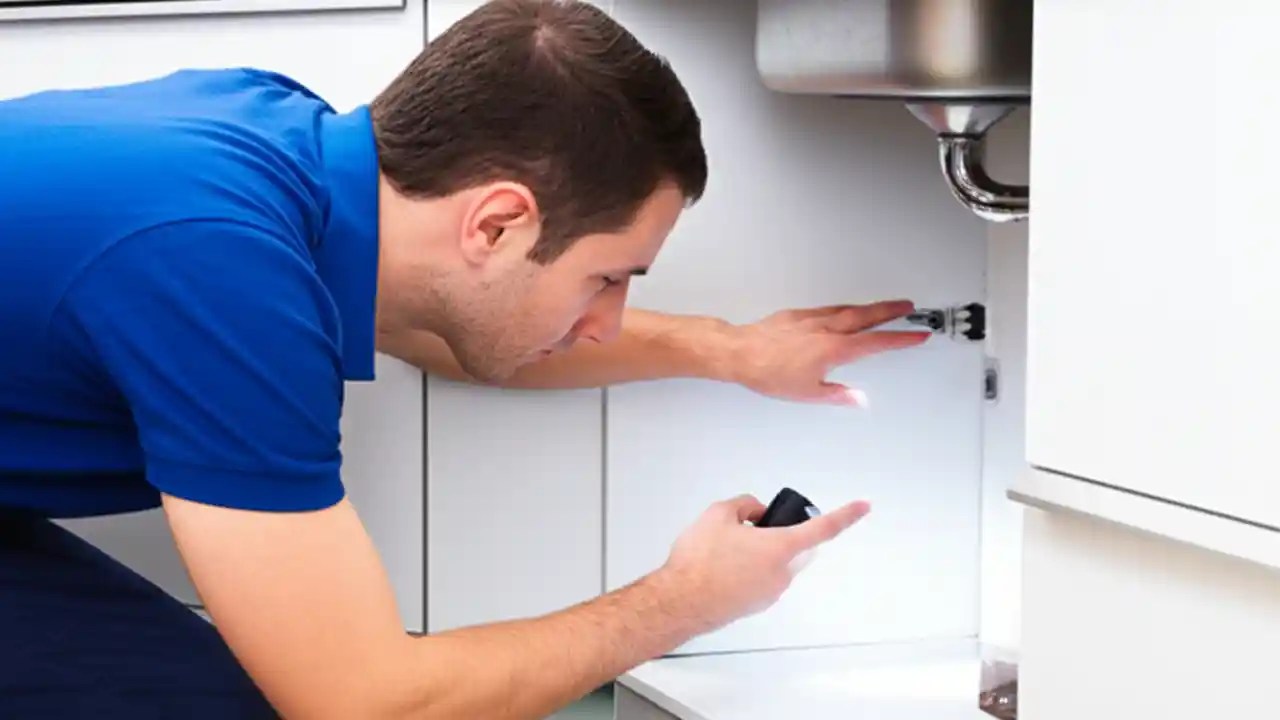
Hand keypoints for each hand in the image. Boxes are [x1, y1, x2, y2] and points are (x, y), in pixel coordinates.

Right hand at [653, 494, 871, 633]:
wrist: (681, 601)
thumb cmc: (699, 564)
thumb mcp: (718, 514)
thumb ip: (744, 505)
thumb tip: (753, 511)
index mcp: (780, 547)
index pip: (824, 528)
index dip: (846, 515)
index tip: (862, 507)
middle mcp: (782, 573)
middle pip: (793, 545)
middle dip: (777, 533)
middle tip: (749, 527)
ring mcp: (771, 592)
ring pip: (775, 563)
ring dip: (758, 553)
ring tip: (723, 551)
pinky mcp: (756, 605)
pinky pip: (761, 579)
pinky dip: (748, 570)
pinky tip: (721, 568)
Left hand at [718, 300, 930, 406]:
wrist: (740, 353)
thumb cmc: (769, 373)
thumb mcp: (808, 393)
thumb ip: (838, 394)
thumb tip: (859, 398)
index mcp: (834, 349)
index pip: (876, 343)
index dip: (900, 339)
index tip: (917, 335)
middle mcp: (826, 330)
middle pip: (866, 316)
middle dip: (890, 311)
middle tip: (908, 307)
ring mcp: (811, 319)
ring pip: (848, 310)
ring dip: (869, 308)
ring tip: (883, 307)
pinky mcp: (796, 315)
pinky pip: (827, 309)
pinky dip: (843, 309)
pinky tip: (843, 311)